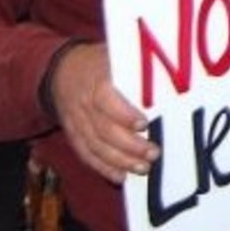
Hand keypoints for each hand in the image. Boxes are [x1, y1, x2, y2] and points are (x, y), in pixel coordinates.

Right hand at [49, 42, 159, 184]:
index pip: (105, 100)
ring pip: (95, 146)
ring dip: (120, 161)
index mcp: (94, 79)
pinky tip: (120, 176)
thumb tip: (166, 75)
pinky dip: (103, 168)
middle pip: (103, 129)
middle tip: (153, 153)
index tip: (144, 123)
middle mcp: (83, 103)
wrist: (63, 70)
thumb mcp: (114, 54)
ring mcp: (76, 122)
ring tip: (143, 168)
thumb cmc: (99, 62)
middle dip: (130, 145)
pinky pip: (86, 154)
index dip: (123, 114)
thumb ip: (134, 66)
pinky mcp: (73, 136)